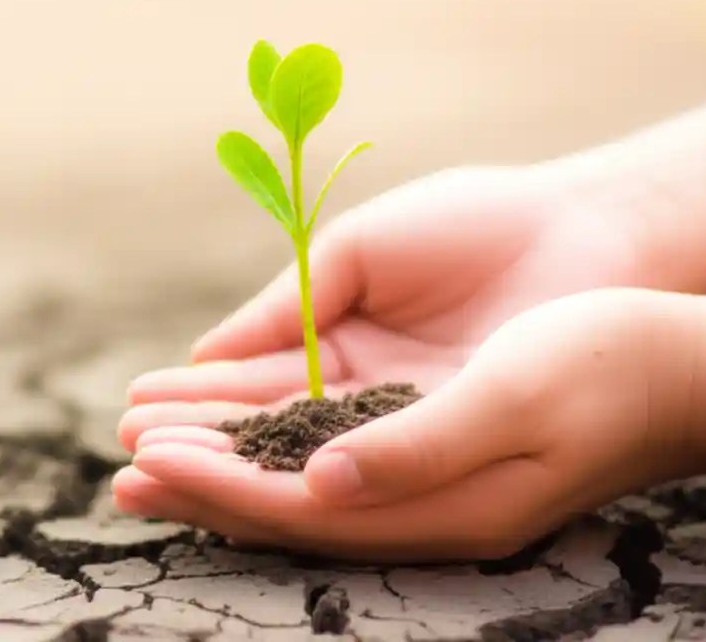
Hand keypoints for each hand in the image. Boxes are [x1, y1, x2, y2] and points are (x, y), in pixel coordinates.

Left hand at [113, 289, 705, 560]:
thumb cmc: (604, 367)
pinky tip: (236, 433)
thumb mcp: (513, 398)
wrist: (671, 363)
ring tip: (153, 453)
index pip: (298, 509)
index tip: (148, 458)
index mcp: (440, 509)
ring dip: (224, 467)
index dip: (218, 484)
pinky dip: (268, 447)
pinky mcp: (426, 451)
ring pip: (297, 484)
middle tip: (120, 473)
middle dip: (200, 487)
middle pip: (285, 507)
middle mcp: (422, 509)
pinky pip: (326, 459)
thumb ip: (418, 448)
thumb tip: (319, 484)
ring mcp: (424, 485)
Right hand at [119, 162, 645, 447]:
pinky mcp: (439, 443)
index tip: (135, 409)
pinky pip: (361, 464)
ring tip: (160, 477)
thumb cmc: (469, 222)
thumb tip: (208, 353)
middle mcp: (359, 395)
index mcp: (334, 340)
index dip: (194, 397)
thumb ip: (287, 304)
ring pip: (303, 457)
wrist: (577, 230)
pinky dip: (302, 474)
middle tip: (128, 463)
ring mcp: (397, 423)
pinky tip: (246, 483)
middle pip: (265, 429)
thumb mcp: (356, 250)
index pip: (250, 381)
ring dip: (231, 468)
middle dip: (196, 444)